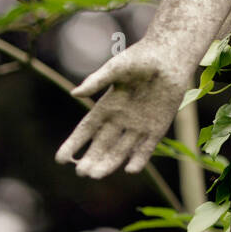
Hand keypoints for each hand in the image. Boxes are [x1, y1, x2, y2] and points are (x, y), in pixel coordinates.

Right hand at [55, 42, 190, 178]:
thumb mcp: (115, 69)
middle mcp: (122, 118)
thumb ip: (96, 82)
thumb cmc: (141, 57)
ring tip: (97, 175)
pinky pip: (147, 147)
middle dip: (91, 158)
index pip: (87, 129)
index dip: (74, 143)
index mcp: (108, 105)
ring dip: (110, 163)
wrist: (170, 55)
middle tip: (81, 172)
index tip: (60, 159)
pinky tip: (130, 170)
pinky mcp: (158, 126)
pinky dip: (140, 159)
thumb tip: (75, 94)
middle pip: (103, 144)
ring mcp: (140, 124)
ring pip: (122, 150)